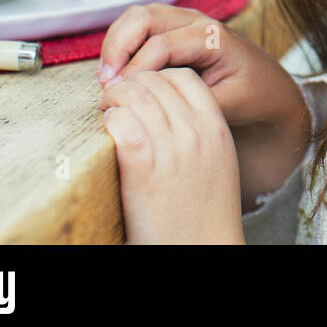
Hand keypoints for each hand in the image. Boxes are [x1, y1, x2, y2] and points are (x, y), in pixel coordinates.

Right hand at [97, 4, 308, 136]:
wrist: (269, 87)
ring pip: (138, 16)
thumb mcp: (230, 105)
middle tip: (106, 81)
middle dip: (118, 45)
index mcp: (213, 37)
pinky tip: (116, 72)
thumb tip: (153, 102)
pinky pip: (140, 26)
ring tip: (107, 77)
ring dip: (116, 42)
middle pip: (144, 16)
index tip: (116, 94)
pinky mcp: (174, 29)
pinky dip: (122, 43)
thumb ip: (193, 102)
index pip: (162, 44)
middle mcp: (197, 21)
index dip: (135, 69)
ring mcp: (184, 21)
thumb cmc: (253, 95)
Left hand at [100, 68, 244, 243]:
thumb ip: (201, 130)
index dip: (156, 78)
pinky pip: (121, 123)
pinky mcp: (142, 170)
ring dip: (113, 99)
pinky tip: (108, 130)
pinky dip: (110, 120)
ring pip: (133, 96)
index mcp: (216, 128)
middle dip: (130, 84)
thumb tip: (168, 108)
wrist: (202, 249)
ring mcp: (170, 150)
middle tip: (116, 100)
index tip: (143, 92)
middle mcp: (195, 134)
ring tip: (108, 112)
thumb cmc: (206, 211)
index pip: (183, 77)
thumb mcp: (218, 160)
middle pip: (154, 82)